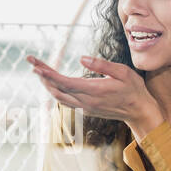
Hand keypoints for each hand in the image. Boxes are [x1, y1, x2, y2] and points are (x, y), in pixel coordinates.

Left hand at [26, 54, 163, 139]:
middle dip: (42, 75)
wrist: (139, 111)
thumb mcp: (123, 72)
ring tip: (38, 70)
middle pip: (57, 89)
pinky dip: (55, 91)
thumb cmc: (133, 88)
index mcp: (94, 90)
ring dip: (47, 84)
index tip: (35, 66)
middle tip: (31, 62)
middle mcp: (86, 101)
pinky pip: (65, 101)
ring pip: (59, 96)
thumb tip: (81, 58)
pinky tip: (51, 84)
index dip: (48, 74)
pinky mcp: (86, 109)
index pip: (64, 82)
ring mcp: (85, 107)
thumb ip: (102, 65)